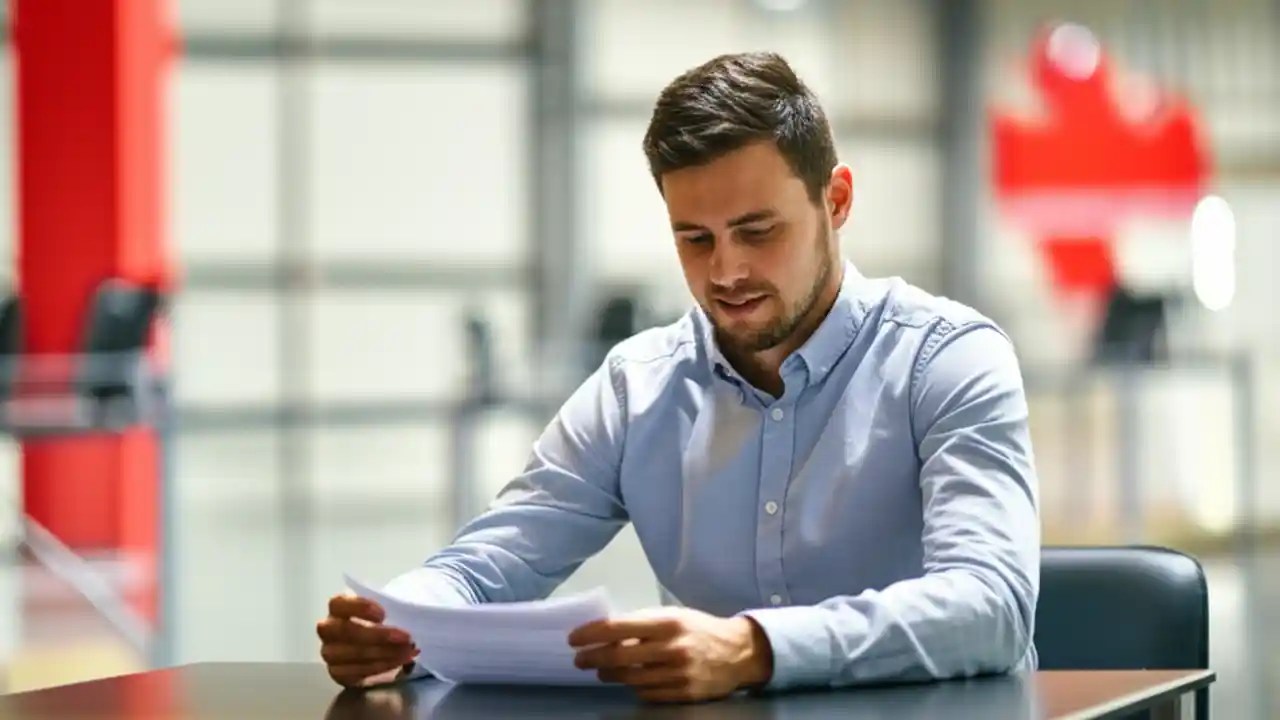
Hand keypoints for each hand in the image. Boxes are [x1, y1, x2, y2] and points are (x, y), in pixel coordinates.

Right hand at [317, 593, 419, 687]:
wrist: (377, 641)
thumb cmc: (382, 617)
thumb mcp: (386, 604)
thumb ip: (392, 604)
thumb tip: (410, 609)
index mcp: (337, 607)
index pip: (338, 604)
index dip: (360, 607)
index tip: (384, 614)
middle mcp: (328, 630)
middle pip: (346, 631)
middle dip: (378, 635)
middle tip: (406, 637)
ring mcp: (329, 653)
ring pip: (352, 654)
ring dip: (383, 654)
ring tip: (407, 651)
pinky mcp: (337, 673)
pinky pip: (356, 673)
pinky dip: (380, 667)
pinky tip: (398, 661)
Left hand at [568, 607, 772, 703]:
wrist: (738, 652)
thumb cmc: (699, 629)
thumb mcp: (674, 615)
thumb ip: (643, 623)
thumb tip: (606, 632)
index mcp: (667, 622)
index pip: (617, 628)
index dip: (591, 634)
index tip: (574, 638)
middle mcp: (671, 648)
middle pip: (619, 656)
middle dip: (593, 658)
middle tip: (579, 660)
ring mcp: (678, 673)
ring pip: (630, 678)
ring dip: (609, 674)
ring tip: (600, 671)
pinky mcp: (683, 693)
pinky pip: (647, 693)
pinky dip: (634, 687)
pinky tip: (629, 681)